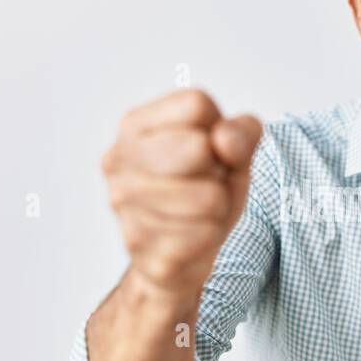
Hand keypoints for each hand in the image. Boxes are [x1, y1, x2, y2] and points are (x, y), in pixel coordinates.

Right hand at [102, 88, 261, 299]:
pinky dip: (209, 237)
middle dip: (218, 171)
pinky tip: (189, 237)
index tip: (211, 151)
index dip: (220, 131)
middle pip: (199, 148)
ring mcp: (122, 202)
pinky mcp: (138, 244)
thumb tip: (226, 139)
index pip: (197, 105)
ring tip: (198, 211)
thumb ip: (242, 134)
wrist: (181, 255)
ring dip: (217, 209)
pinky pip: (204, 234)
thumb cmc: (204, 192)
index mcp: (136, 124)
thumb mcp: (234, 154)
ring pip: (209, 197)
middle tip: (205, 184)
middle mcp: (118, 158)